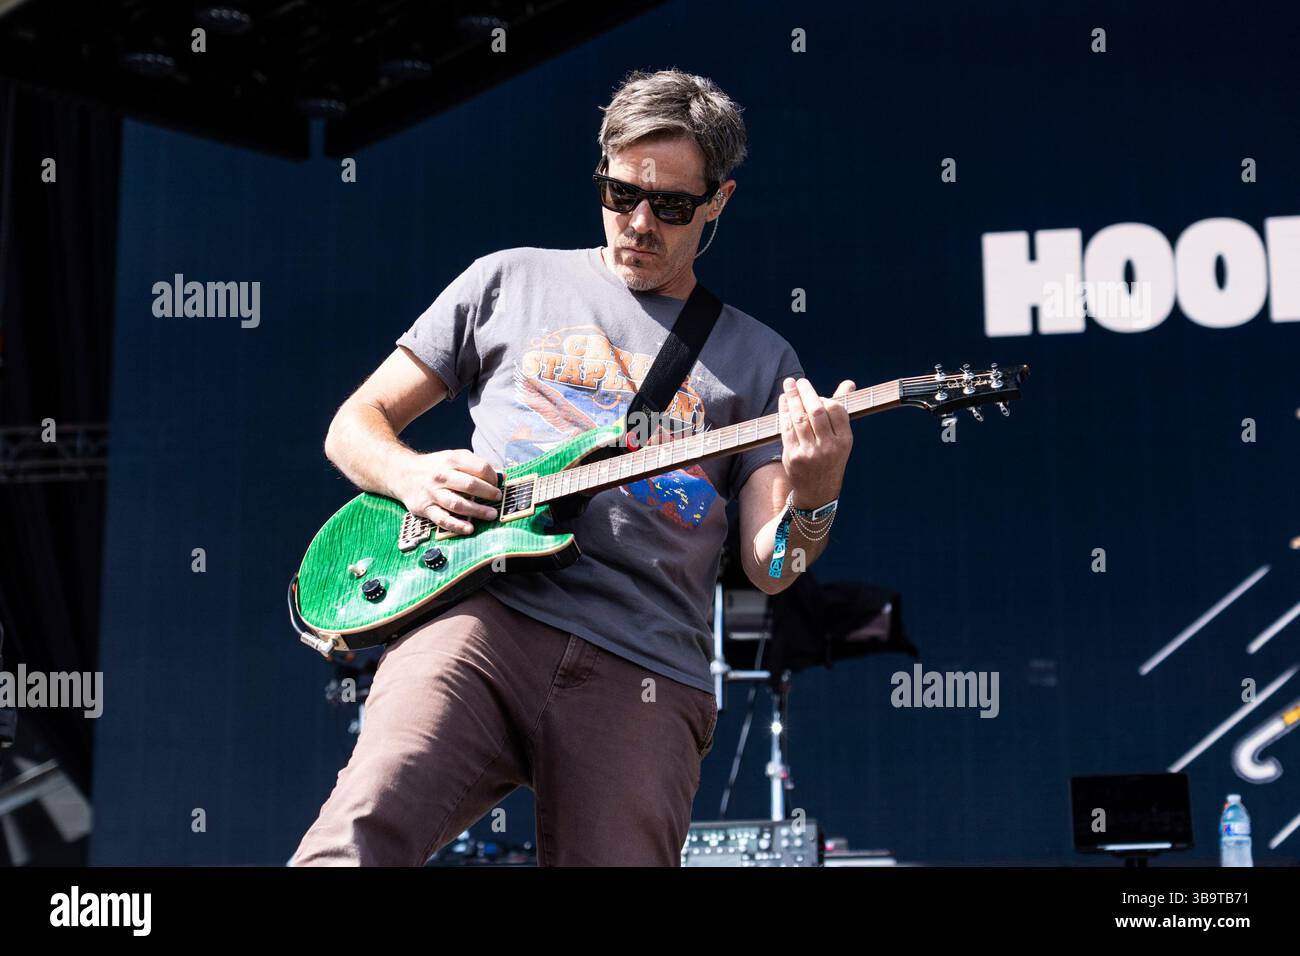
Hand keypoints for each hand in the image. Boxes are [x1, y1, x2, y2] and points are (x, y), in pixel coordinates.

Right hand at [397, 449, 501, 535]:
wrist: (402, 472)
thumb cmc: (435, 467)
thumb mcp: (453, 458)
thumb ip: (475, 466)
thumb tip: (502, 477)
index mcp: (452, 460)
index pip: (480, 468)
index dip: (493, 477)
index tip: (497, 485)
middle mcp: (442, 475)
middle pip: (470, 485)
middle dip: (488, 493)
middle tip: (498, 499)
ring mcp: (432, 492)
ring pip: (458, 504)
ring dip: (477, 511)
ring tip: (491, 515)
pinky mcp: (424, 508)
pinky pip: (442, 519)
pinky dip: (457, 525)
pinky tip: (469, 528)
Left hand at [778, 377, 854, 508]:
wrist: (818, 491)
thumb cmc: (831, 458)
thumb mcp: (841, 438)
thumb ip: (841, 410)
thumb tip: (849, 383)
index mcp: (844, 441)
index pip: (836, 410)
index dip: (825, 397)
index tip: (816, 394)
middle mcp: (829, 447)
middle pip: (816, 412)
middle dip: (806, 393)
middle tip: (799, 381)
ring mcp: (810, 452)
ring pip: (799, 419)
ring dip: (792, 399)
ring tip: (788, 385)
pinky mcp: (793, 456)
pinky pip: (786, 429)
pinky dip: (784, 412)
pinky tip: (783, 401)